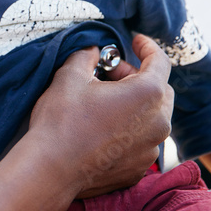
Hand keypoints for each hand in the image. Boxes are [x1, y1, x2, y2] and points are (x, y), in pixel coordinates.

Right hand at [29, 34, 173, 198]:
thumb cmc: (61, 121)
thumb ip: (86, 56)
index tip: (136, 41)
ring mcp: (150, 149)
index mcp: (147, 94)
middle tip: (110, 74)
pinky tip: (103, 129)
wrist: (50, 170)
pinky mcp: (139, 169)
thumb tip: (92, 51)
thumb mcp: (70, 75)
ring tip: (104, 102)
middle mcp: (158, 123)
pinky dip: (130, 131)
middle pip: (160, 90)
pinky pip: (142, 142)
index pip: (160, 61)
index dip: (148, 47)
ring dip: (135, 105)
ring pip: (152, 118)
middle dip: (138, 77)